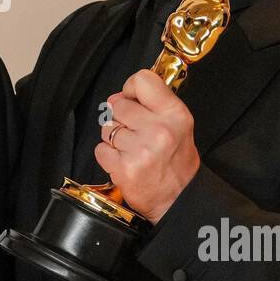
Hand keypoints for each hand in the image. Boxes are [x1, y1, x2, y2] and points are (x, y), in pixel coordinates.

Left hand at [95, 69, 200, 223]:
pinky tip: (124, 161)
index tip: (132, 99)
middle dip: (121, 117)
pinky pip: (100, 149)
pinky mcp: (124, 168)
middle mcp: (159, 130)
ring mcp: (140, 150)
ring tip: (132, 149)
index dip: (131, 88)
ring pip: (107, 128)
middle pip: (118, 104)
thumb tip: (120, 94)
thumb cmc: (176, 163)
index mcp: (175, 114)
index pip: (142, 80)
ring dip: (114, 138)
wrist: (178, 200)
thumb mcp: (178, 125)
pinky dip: (108, 155)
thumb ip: (153, 104)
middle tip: (135, 132)